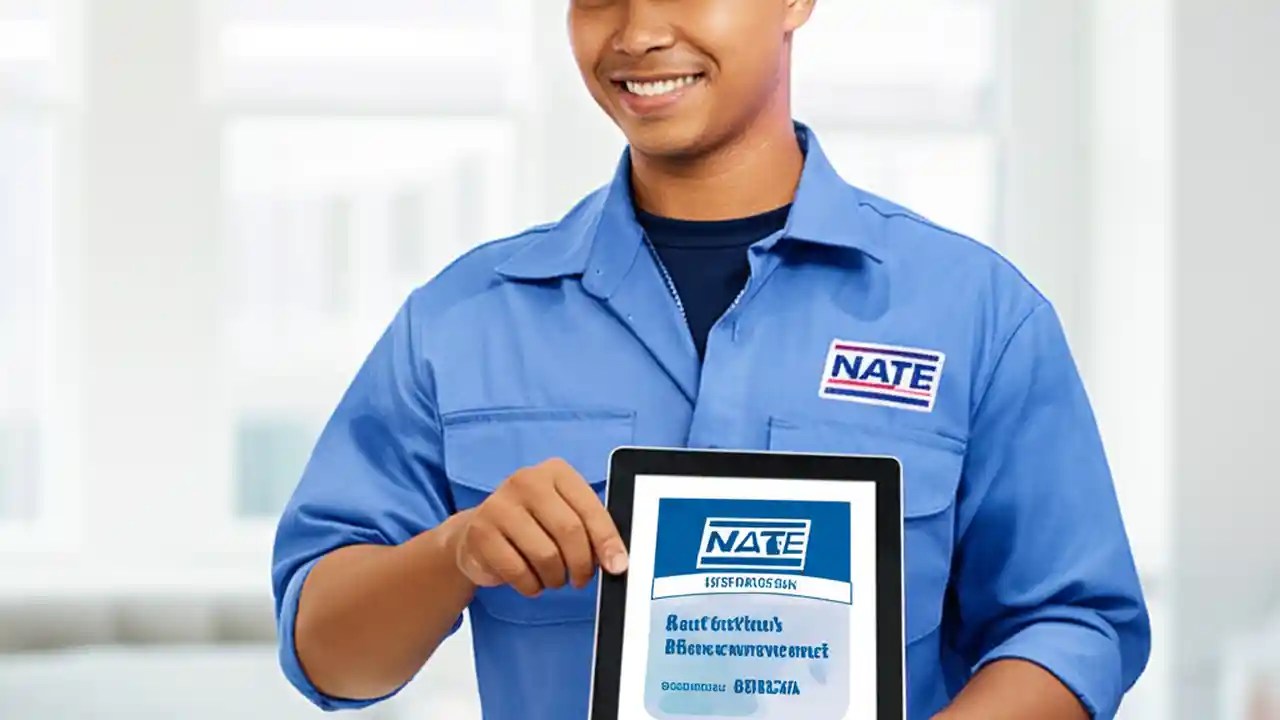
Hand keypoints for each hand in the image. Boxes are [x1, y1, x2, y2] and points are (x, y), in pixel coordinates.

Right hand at [453, 458, 628, 596]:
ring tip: (553, 576)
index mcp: (556, 472)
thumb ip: (590, 530)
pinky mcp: (481, 532)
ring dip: (556, 578)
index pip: (590, 508)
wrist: (479, 532)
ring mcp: (499, 505)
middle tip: (581, 578)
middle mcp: (526, 481)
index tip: (617, 565)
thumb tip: (617, 560)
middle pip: (569, 531)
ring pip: (546, 555)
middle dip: (582, 564)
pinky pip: (519, 572)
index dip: (607, 541)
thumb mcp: (564, 515)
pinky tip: (530, 579)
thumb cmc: (532, 524)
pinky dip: (531, 585)